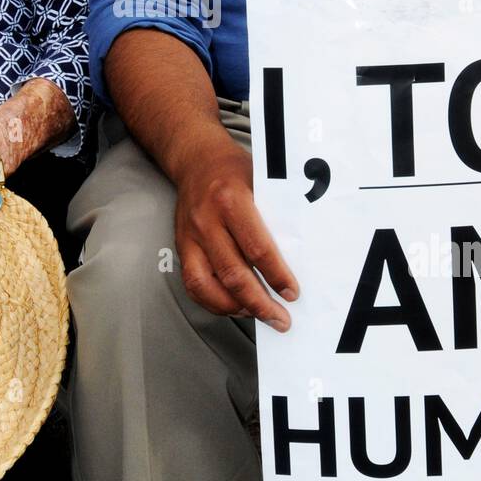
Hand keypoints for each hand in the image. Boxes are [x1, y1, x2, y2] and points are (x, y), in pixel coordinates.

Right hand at [173, 136, 298, 330]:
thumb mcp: (261, 183)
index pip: (257, 247)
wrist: (197, 160)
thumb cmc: (236, 172)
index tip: (292, 294)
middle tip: (280, 319)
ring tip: (257, 315)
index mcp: (232, 200)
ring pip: (207, 284)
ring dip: (234, 307)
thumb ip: (275, 216)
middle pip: (232, 273)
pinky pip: (193, 283)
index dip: (276, 275)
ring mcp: (191, 236)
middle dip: (259, 302)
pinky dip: (213, 301)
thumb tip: (299, 258)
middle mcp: (207, 220)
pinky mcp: (182, 246)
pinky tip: (234, 306)